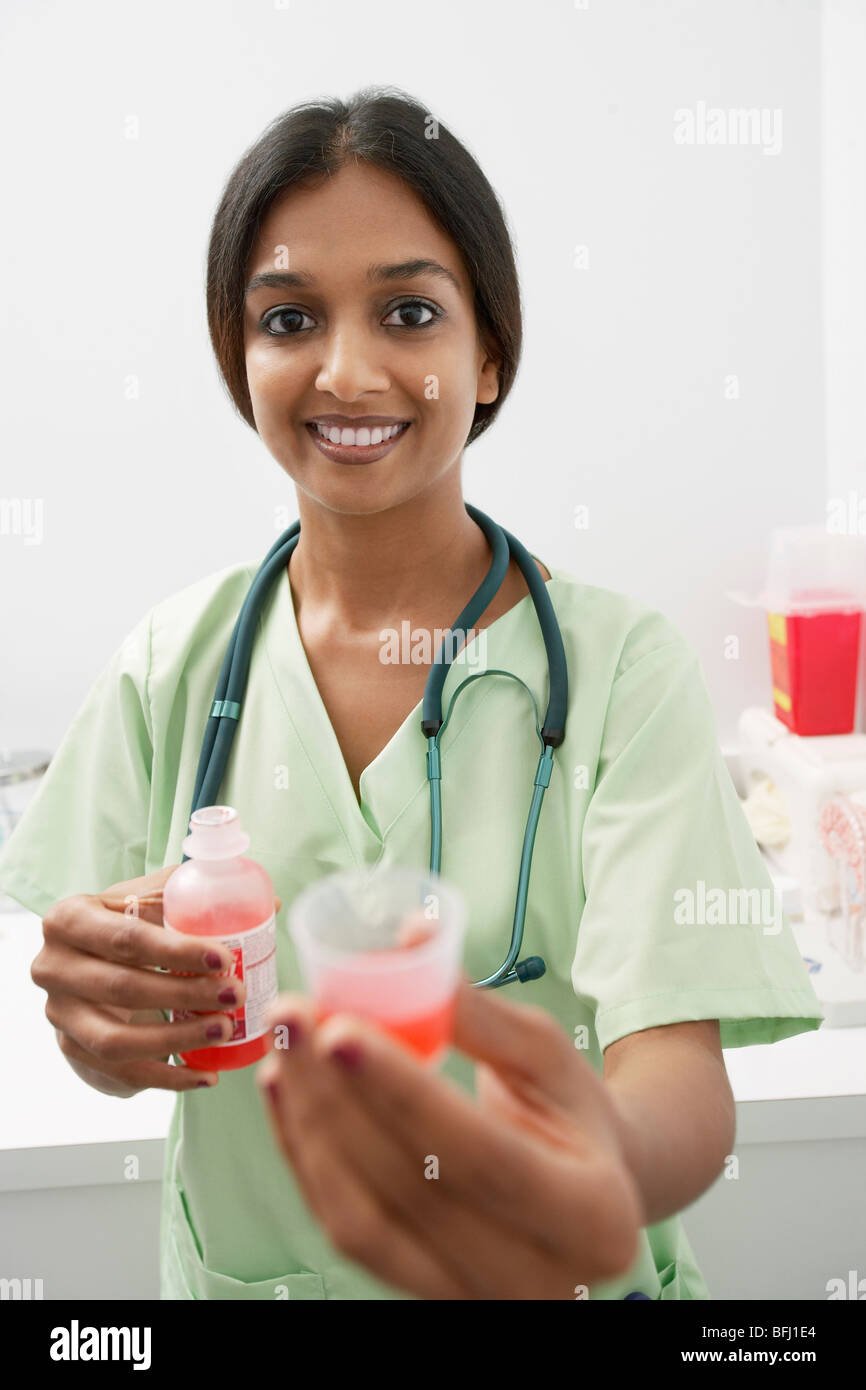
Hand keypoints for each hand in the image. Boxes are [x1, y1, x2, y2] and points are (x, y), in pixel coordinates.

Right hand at [31, 867, 278, 1095]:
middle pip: (123, 989)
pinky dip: (168, 1079)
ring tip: (225, 1031)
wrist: (88, 958)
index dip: (178, 951)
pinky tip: (206, 1074)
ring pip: (118, 1042)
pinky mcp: (73, 1050)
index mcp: (69, 919)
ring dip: (177, 1040)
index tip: (225, 959)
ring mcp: (59, 1015)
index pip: (127, 938)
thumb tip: (268, 905)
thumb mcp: (148, 900)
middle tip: (235, 995)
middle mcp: (53, 967)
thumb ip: (196, 897)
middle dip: (186, 995)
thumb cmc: (129, 924)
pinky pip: (122, 1075)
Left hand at [257, 980, 642, 1298]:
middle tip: (295, 1018)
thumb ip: (477, 1008)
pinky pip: (345, 1229)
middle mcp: (537, 1281)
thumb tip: (409, 938)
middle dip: (334, 1098)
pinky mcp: (421, 1293)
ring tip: (283, 1047)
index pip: (476, 1154)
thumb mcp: (548, 1054)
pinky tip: (286, 1091)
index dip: (399, 1091)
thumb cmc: (572, 1117)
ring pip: (360, 1220)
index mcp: (593, 1215)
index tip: (338, 1029)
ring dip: (308, 1126)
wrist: (589, 1198)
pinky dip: (305, 1157)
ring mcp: (472, 1300)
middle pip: (407, 1189)